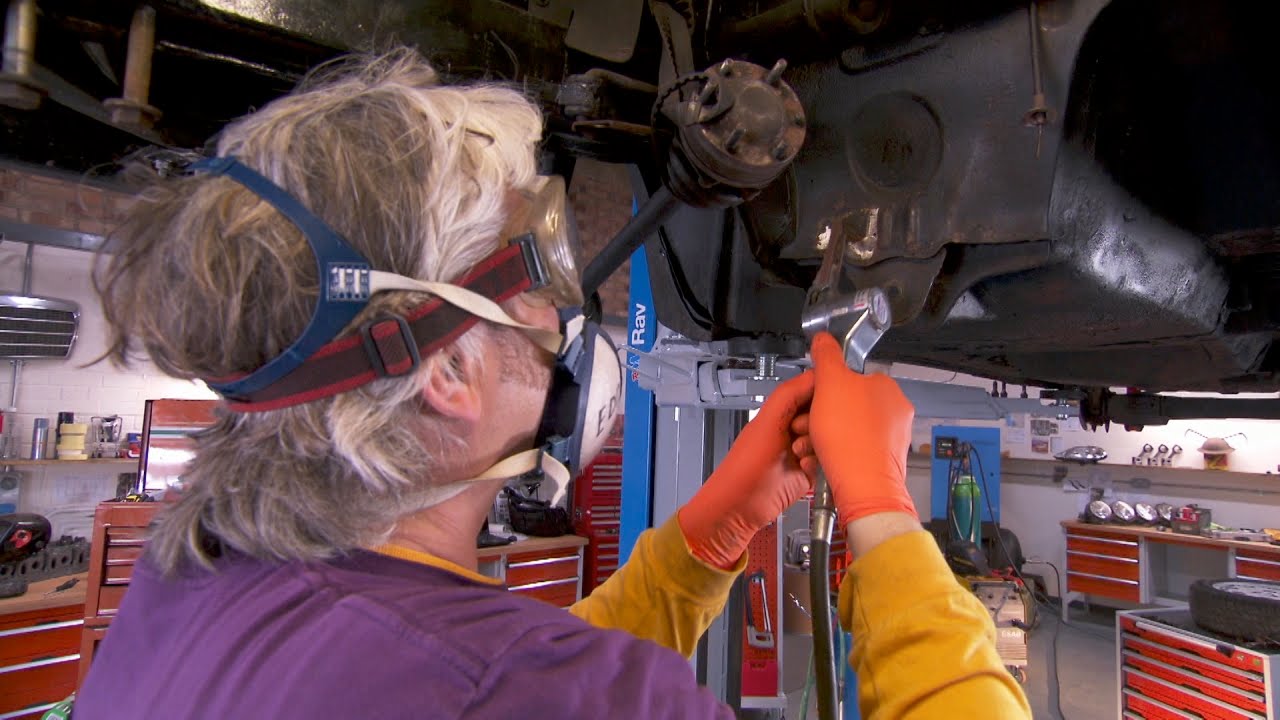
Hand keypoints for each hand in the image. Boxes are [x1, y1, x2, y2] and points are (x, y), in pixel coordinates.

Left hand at [678, 371, 818, 568]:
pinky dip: (821, 466)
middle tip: (805, 434)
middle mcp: (791, 430)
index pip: (810, 390)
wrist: (739, 509)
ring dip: (820, 447)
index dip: (823, 391)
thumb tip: (816, 371)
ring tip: (801, 455)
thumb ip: (789, 395)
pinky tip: (805, 471)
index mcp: (779, 412)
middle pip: (824, 415)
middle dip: (821, 423)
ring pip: (828, 439)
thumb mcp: (768, 422)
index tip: (835, 396)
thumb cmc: (744, 468)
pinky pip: (827, 462)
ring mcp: (801, 452)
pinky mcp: (808, 475)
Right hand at [807, 333, 916, 524]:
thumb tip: (824, 339)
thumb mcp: (830, 383)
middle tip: (806, 424)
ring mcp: (890, 440)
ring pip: (847, 431)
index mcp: (887, 388)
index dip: (825, 389)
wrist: (863, 486)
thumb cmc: (851, 438)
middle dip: (820, 416)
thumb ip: (826, 357)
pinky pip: (851, 453)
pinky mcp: (881, 463)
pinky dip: (833, 456)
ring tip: (810, 445)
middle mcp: (895, 413)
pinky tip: (821, 460)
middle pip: (846, 406)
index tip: (813, 399)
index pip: (851, 378)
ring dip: (822, 437)